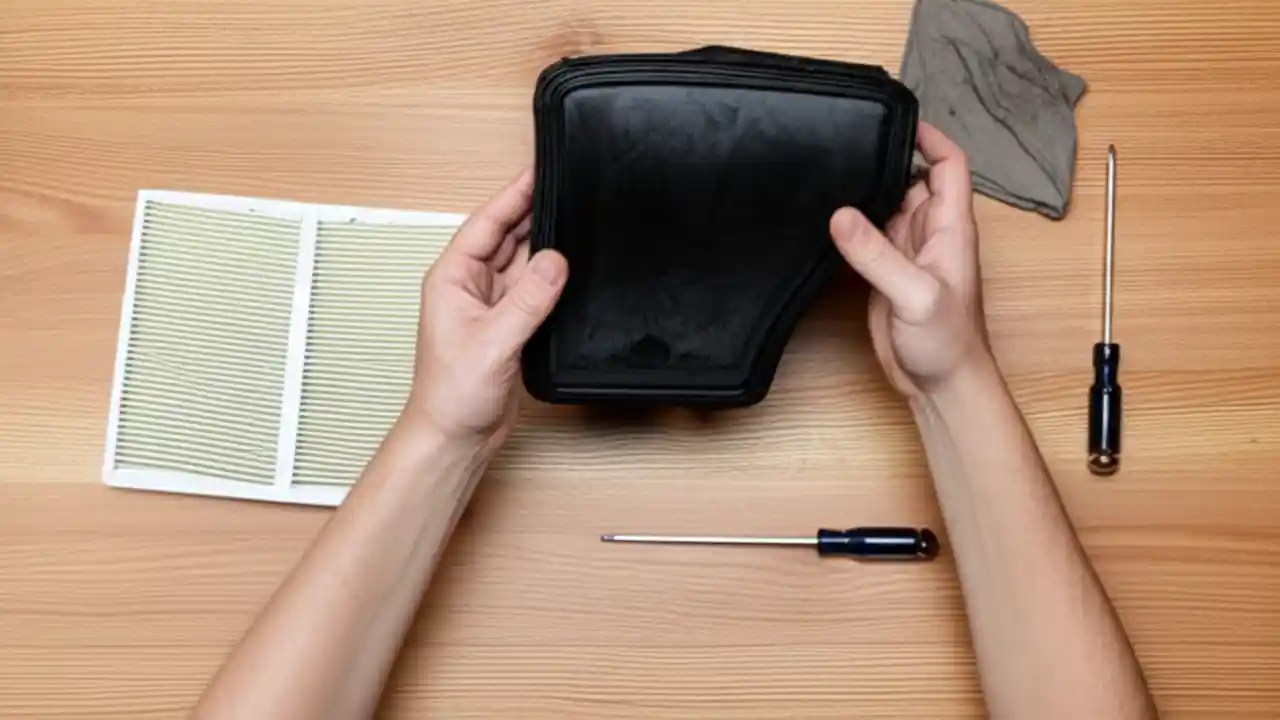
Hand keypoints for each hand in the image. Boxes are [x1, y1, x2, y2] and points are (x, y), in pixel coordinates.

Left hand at [405, 169, 567, 452]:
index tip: (537, 171)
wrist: (455, 437)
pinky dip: (551, 277)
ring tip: (574, 221)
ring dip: (545, 246)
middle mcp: (470, 286)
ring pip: (523, 261)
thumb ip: (528, 300)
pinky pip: (534, 289)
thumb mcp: (493, 342)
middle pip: (506, 236)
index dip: (513, 195)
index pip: (486, 223)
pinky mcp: (509, 324)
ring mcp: (490, 305)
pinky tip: (570, 268)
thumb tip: (555, 260)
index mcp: (451, 278)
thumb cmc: (451, 395)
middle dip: (534, 213)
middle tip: (566, 188)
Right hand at [829, 122, 990, 397]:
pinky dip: (851, 225)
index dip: (930, 138)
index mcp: (949, 228)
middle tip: (849, 140)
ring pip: (886, 207)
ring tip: (832, 169)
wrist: (941, 385)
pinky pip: (868, 237)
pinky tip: (828, 217)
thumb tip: (841, 215)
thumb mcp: (916, 295)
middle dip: (886, 159)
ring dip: (866, 191)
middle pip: (911, 180)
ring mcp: (906, 254)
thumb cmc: (948, 343)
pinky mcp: (886, 275)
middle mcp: (929, 234)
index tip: (898, 118)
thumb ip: (878, 255)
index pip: (949, 166)